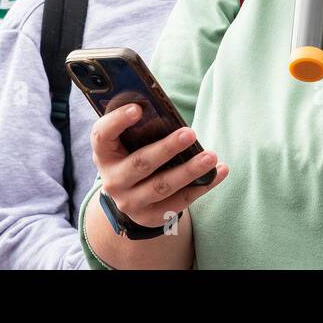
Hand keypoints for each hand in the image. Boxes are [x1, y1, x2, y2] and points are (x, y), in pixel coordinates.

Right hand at [90, 104, 227, 229]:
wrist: (130, 197)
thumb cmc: (133, 155)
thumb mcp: (127, 142)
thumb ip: (139, 126)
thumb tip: (162, 106)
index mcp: (104, 154)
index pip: (102, 135)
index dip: (117, 121)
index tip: (138, 109)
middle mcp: (113, 180)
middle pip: (140, 164)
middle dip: (167, 148)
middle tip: (190, 133)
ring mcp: (131, 202)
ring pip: (162, 186)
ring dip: (189, 170)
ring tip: (211, 156)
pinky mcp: (152, 216)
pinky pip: (180, 201)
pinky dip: (203, 185)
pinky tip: (219, 171)